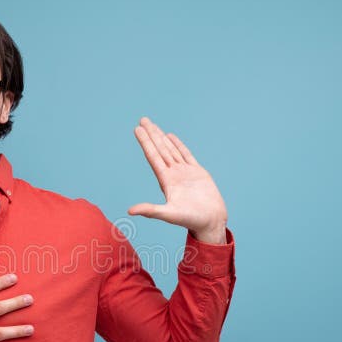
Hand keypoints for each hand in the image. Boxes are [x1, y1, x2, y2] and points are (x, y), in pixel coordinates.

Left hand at [128, 117, 227, 243]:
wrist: (210, 222)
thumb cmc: (191, 220)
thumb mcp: (169, 215)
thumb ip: (150, 211)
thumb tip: (130, 211)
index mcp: (166, 181)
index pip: (153, 156)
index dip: (146, 143)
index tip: (137, 129)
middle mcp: (173, 174)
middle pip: (160, 149)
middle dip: (151, 134)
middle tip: (142, 119)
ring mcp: (185, 172)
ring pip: (171, 150)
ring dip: (162, 137)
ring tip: (153, 125)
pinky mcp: (198, 173)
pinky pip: (186, 155)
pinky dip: (178, 145)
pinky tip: (171, 137)